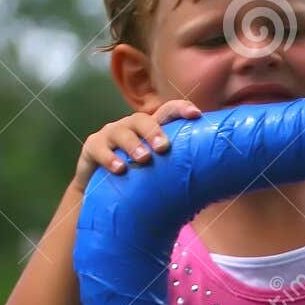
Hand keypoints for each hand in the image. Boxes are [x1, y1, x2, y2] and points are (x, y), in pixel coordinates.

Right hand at [72, 100, 201, 190]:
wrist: (101, 195)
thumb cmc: (137, 183)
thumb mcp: (158, 175)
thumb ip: (178, 173)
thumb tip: (212, 185)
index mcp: (150, 130)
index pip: (166, 113)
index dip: (180, 109)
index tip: (195, 115)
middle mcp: (130, 128)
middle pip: (142, 119)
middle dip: (154, 131)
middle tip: (164, 147)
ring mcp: (110, 135)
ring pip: (121, 132)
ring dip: (134, 145)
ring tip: (144, 159)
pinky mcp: (92, 148)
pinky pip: (99, 149)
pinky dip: (109, 158)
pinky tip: (119, 169)